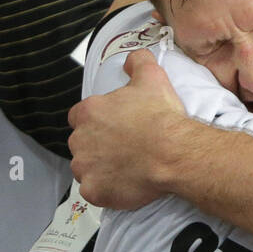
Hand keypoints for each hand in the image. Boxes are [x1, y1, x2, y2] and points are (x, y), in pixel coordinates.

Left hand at [68, 48, 188, 208]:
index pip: (79, 117)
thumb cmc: (161, 118)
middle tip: (123, 149)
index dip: (96, 122)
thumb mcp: (152, 78)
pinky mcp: (94, 190)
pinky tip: (123, 185)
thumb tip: (130, 59)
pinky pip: (93, 192)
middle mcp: (80, 139)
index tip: (113, 128)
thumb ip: (137, 62)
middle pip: (81, 144)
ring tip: (124, 168)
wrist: (173, 152)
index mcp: (89, 112)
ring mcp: (85, 167)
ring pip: (85, 169)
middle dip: (97, 146)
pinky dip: (105, 190)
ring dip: (99, 169)